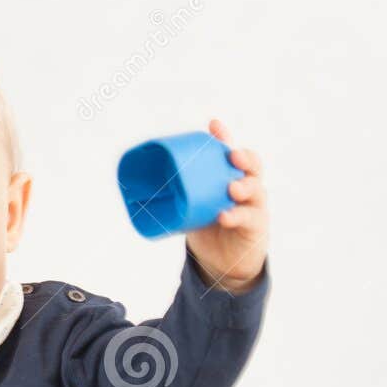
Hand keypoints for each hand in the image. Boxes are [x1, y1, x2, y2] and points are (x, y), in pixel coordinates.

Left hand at [184, 116, 268, 291]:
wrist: (224, 261)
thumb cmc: (208, 227)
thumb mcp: (192, 208)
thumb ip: (174, 198)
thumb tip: (130, 192)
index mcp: (231, 176)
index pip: (231, 151)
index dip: (225, 137)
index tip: (213, 125)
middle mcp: (247, 187)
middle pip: (252, 165)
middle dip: (244, 157)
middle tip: (232, 155)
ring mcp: (254, 206)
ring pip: (255, 190)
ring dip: (244, 187)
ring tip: (232, 188)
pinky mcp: (255, 227)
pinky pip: (248, 219)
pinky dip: (236, 217)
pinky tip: (225, 216)